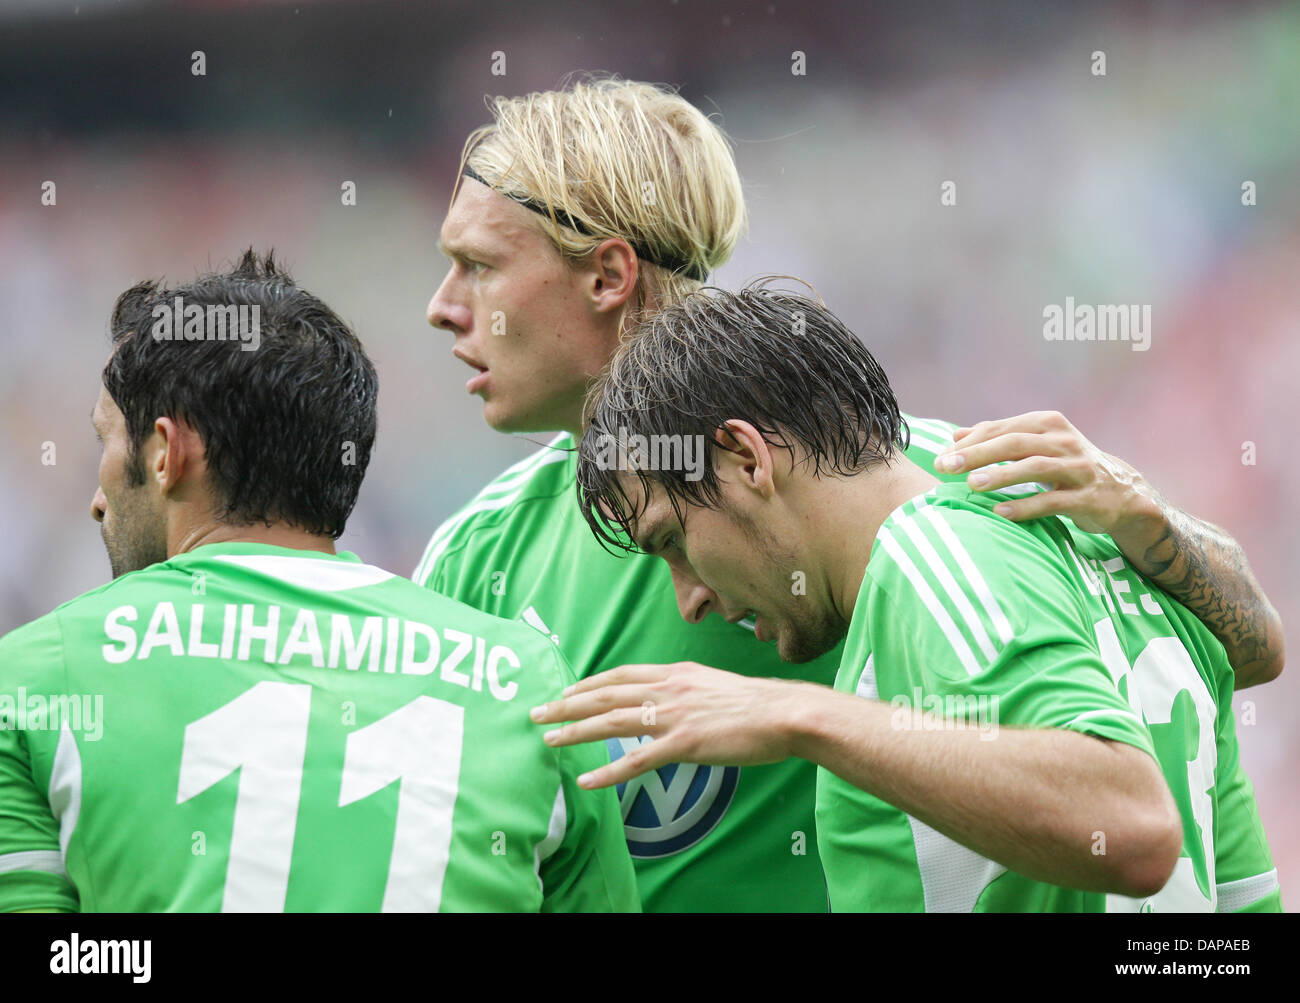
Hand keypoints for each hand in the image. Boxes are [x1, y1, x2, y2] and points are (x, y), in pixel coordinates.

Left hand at [529, 661, 807, 788]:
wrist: (784, 712)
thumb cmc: (757, 704)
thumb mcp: (714, 685)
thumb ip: (688, 690)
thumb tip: (674, 699)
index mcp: (676, 674)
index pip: (622, 674)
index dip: (590, 683)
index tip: (566, 691)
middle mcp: (668, 689)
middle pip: (606, 694)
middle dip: (567, 704)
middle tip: (538, 713)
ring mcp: (674, 716)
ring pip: (612, 722)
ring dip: (576, 731)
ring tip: (549, 740)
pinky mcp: (684, 744)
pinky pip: (637, 760)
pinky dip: (608, 770)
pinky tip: (587, 779)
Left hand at [934, 410, 1162, 536]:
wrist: (1122, 492)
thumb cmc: (1067, 467)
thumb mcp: (1036, 447)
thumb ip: (998, 439)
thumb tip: (955, 435)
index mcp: (1048, 424)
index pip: (1002, 429)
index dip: (970, 442)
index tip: (942, 456)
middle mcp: (1064, 441)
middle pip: (1015, 443)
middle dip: (978, 454)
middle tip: (946, 466)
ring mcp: (1079, 468)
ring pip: (1036, 467)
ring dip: (1001, 475)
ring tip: (972, 485)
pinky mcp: (1088, 497)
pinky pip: (1053, 501)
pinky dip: (1025, 506)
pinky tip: (999, 512)